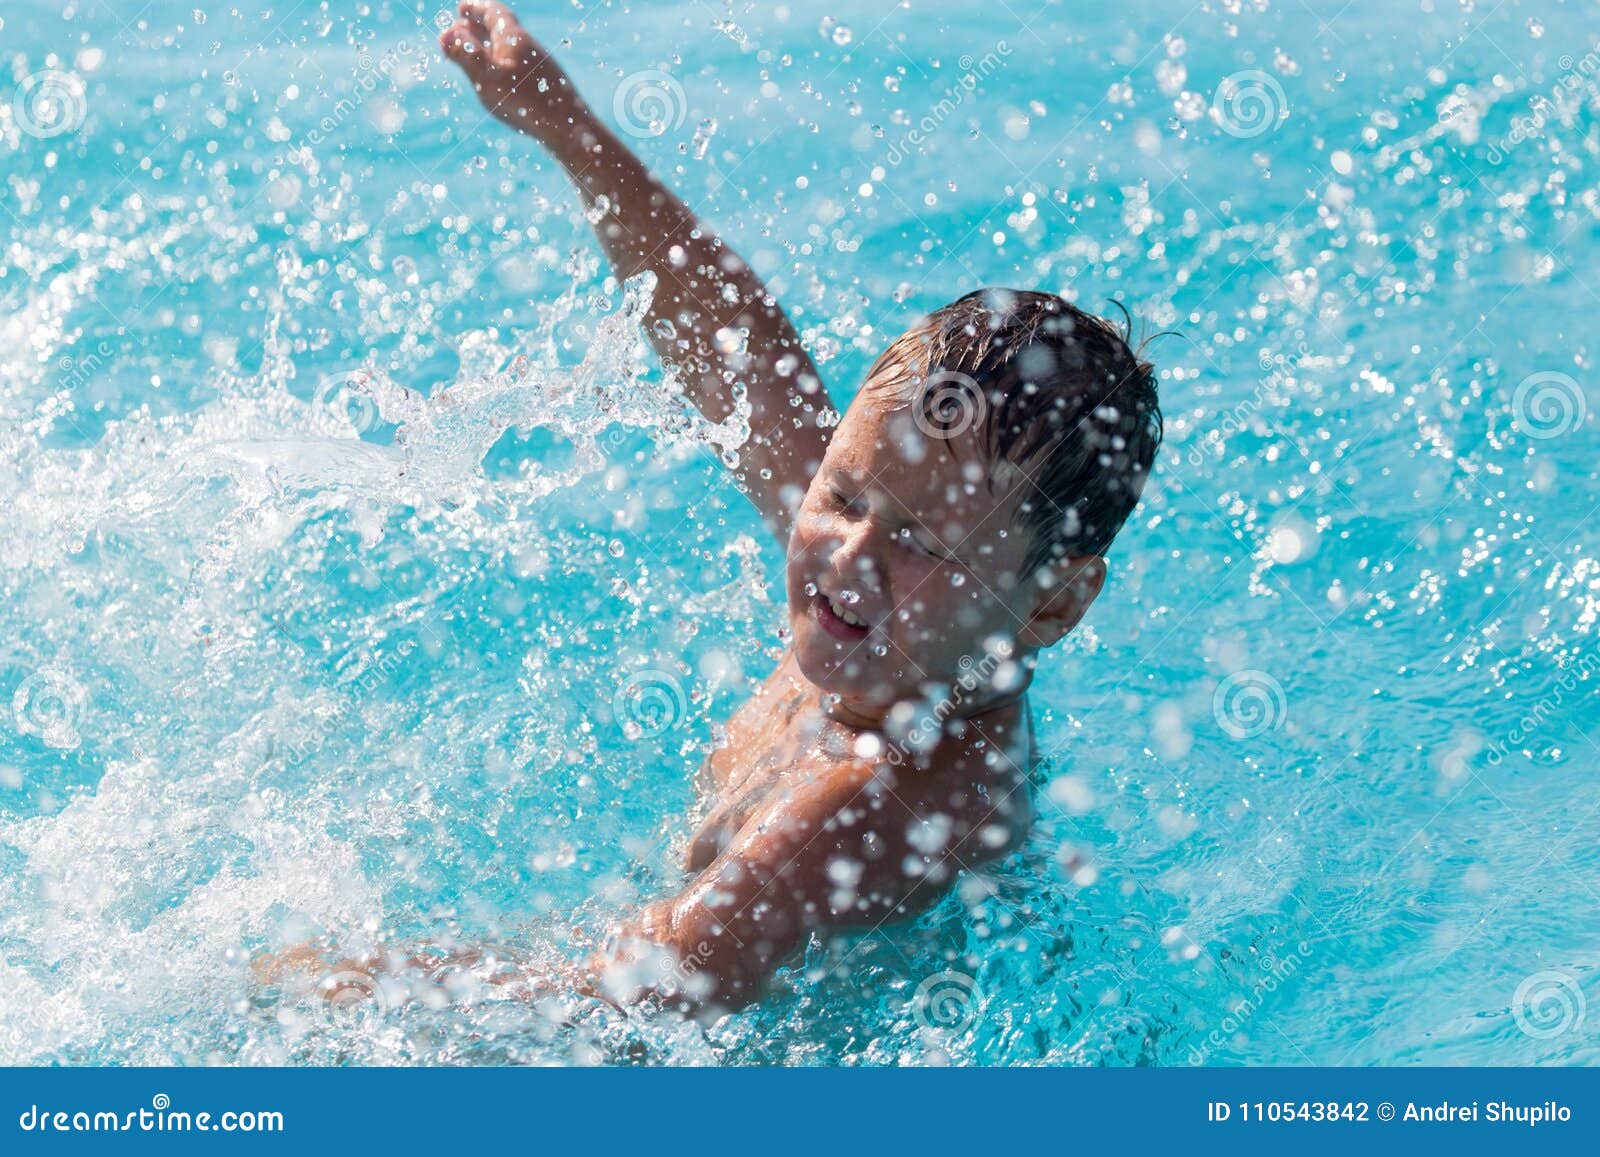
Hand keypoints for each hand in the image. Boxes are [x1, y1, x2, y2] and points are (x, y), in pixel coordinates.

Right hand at [439, 1, 589, 140]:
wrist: (571, 129)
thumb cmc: (525, 103)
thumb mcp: (486, 78)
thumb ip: (465, 55)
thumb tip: (445, 33)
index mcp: (514, 37)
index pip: (493, 12)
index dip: (476, 8)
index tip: (461, 7)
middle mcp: (531, 46)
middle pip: (503, 28)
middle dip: (480, 26)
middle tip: (462, 26)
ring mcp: (542, 66)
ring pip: (512, 48)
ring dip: (492, 45)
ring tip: (476, 53)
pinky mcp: (549, 86)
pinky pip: (522, 66)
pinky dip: (505, 64)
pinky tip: (504, 80)